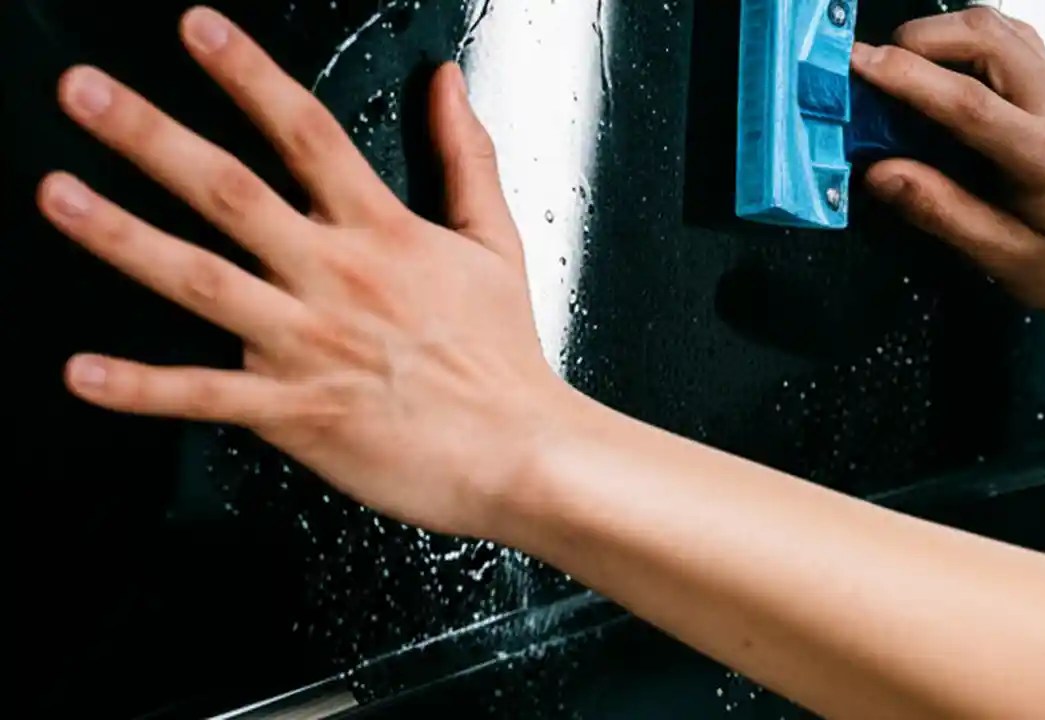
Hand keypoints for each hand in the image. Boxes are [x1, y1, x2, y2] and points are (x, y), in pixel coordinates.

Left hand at [39, 7, 563, 537]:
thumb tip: (448, 84)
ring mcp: (310, 344)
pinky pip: (207, 395)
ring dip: (122, 236)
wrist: (520, 452)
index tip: (197, 28)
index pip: (308, 133)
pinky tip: (81, 372)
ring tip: (57, 194)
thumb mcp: (495, 242)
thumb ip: (463, 156)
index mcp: (384, 232)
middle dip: (150, 136)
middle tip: (82, 90)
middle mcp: (337, 276)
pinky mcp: (297, 411)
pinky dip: (141, 387)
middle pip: (231, 192)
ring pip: (202, 281)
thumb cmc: (504, 355)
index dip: (249, 74)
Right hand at [852, 8, 1044, 319]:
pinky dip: (964, 41)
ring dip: (939, 35)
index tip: (857, 67)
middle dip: (916, 41)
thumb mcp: (1015, 263)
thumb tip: (882, 177)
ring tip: (898, 70)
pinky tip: (941, 69)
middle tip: (870, 72)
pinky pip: (1010, 40)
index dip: (905, 79)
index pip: (967, 102)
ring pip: (998, 27)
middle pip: (985, 38)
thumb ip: (945, 215)